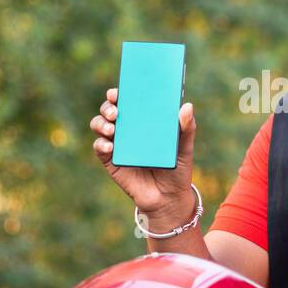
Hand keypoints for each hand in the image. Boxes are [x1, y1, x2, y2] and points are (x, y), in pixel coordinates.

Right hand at [90, 87, 197, 226]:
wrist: (168, 197)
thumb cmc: (177, 168)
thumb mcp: (185, 147)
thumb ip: (187, 128)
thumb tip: (187, 106)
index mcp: (143, 120)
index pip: (128, 100)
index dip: (120, 92)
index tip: (119, 90)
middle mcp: (127, 128)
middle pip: (109, 109)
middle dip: (108, 106)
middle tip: (115, 111)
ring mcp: (117, 143)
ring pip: (99, 125)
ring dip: (101, 122)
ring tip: (112, 128)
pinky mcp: (110, 160)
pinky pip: (99, 147)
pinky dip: (101, 144)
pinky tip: (110, 146)